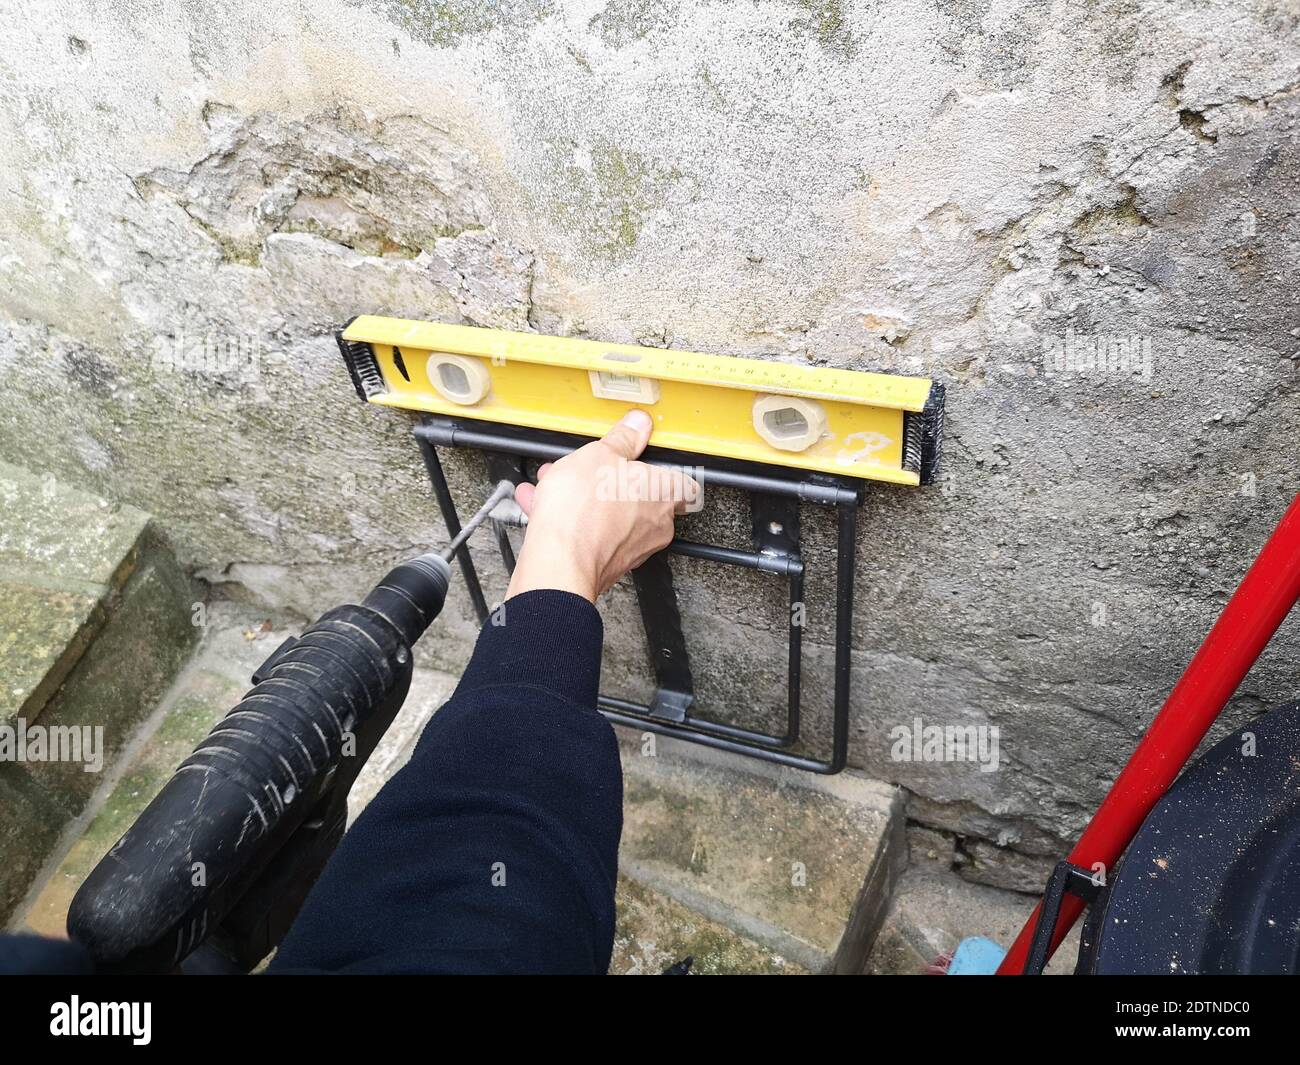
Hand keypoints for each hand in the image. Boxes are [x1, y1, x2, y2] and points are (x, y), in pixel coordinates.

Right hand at [506, 409, 699, 602]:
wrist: (560, 560)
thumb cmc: (585, 511)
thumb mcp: (600, 455)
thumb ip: (622, 438)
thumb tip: (637, 424)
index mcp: (664, 493)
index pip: (684, 482)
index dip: (666, 470)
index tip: (646, 462)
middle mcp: (656, 525)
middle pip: (641, 497)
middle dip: (610, 482)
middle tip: (587, 471)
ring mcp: (634, 548)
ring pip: (612, 516)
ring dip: (585, 500)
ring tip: (556, 486)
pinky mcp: (608, 564)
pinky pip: (592, 535)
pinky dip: (571, 521)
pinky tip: (543, 507)